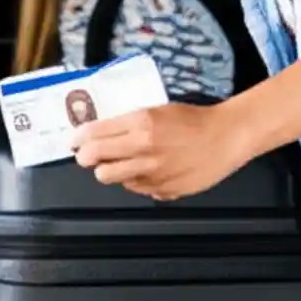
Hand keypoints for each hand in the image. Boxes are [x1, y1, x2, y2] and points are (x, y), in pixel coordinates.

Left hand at [70, 102, 253, 201]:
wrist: (226, 137)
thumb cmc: (192, 120)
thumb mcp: (155, 111)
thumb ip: (126, 123)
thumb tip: (98, 135)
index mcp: (140, 123)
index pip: (93, 134)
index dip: (78, 139)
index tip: (74, 141)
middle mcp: (143, 149)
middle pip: (94, 160)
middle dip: (86, 157)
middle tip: (87, 156)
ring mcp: (153, 172)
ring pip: (110, 178)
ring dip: (108, 170)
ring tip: (117, 164)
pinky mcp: (164, 189)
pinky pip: (135, 188)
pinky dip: (135, 180)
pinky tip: (145, 171)